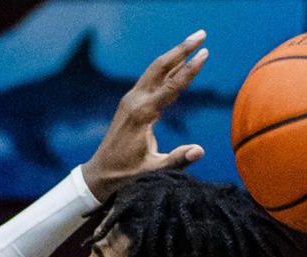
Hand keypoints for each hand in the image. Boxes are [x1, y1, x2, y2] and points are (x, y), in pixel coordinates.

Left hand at [81, 30, 209, 201]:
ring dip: (174, 54)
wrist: (101, 170)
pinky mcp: (130, 101)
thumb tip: (200, 151)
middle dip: (182, 49)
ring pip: (155, 70)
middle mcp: (135, 101)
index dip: (190, 70)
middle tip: (202, 34)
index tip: (205, 54)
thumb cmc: (127, 171)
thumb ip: (177, 159)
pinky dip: (167, 67)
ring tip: (194, 41)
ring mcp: (131, 99)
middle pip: (161, 67)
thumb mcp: (152, 168)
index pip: (171, 86)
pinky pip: (151, 79)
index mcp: (142, 114)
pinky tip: (179, 60)